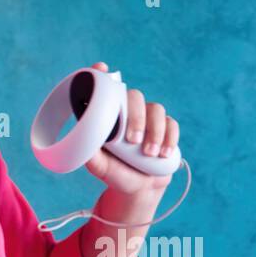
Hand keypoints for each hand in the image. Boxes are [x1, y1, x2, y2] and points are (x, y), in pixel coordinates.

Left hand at [82, 61, 179, 199]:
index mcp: (108, 116)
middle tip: (133, 141)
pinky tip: (164, 153)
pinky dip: (169, 137)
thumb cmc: (116, 173)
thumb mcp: (101, 167)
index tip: (101, 68)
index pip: (104, 89)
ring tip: (150, 153)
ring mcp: (148, 117)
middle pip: (134, 97)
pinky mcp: (165, 127)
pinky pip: (171, 123)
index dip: (101, 75)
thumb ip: (91, 156)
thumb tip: (84, 140)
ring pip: (155, 108)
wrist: (140, 188)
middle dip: (136, 118)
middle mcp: (127, 112)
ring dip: (154, 130)